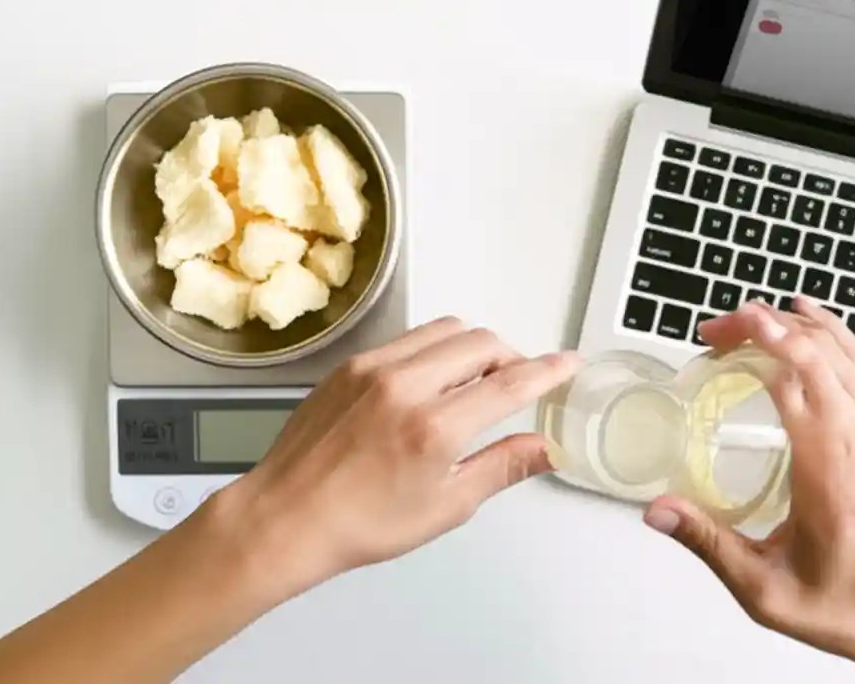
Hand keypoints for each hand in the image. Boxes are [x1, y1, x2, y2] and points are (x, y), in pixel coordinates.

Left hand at [211, 316, 580, 601]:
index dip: (549, 371)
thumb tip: (546, 448)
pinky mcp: (351, 364)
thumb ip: (503, 466)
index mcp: (434, 428)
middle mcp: (405, 386)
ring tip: (477, 379)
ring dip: (475, 347)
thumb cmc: (360, 524)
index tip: (569, 364)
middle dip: (512, 358)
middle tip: (519, 383)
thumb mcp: (446, 505)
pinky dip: (435, 349)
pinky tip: (433, 380)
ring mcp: (374, 369)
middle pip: (483, 343)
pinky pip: (409, 338)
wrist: (285, 519)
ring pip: (447, 330)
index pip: (510, 384)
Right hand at [643, 299, 854, 683]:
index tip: (720, 332)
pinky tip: (821, 337)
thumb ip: (709, 545)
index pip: (794, 373)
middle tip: (721, 327)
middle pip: (815, 351)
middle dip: (765, 324)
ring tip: (762, 316)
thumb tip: (660, 512)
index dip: (755, 340)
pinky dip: (839, 343)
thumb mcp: (767, 590)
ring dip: (802, 327)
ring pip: (848, 353)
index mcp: (831, 466)